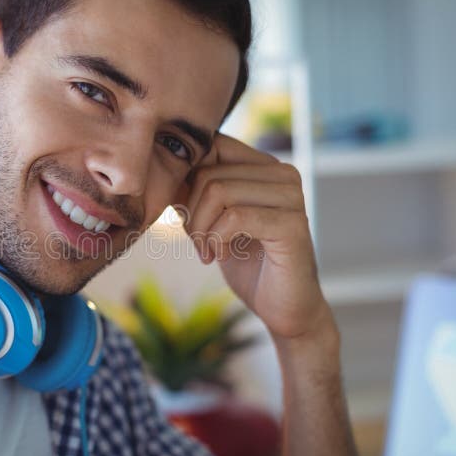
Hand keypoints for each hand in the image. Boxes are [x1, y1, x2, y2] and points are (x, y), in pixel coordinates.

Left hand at [174, 133, 330, 339]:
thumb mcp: (212, 220)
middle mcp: (284, 174)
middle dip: (191, 213)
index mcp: (266, 167)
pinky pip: (235, 217)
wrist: (283, 309)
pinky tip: (221, 255)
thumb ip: (196, 191)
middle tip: (198, 243)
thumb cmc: (247, 264)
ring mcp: (292, 197)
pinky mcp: (292, 225)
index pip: (213, 147)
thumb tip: (163, 166)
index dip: (186, 178)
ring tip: (208, 250)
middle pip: (209, 173)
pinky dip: (217, 239)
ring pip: (219, 191)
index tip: (183, 214)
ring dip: (202, 228)